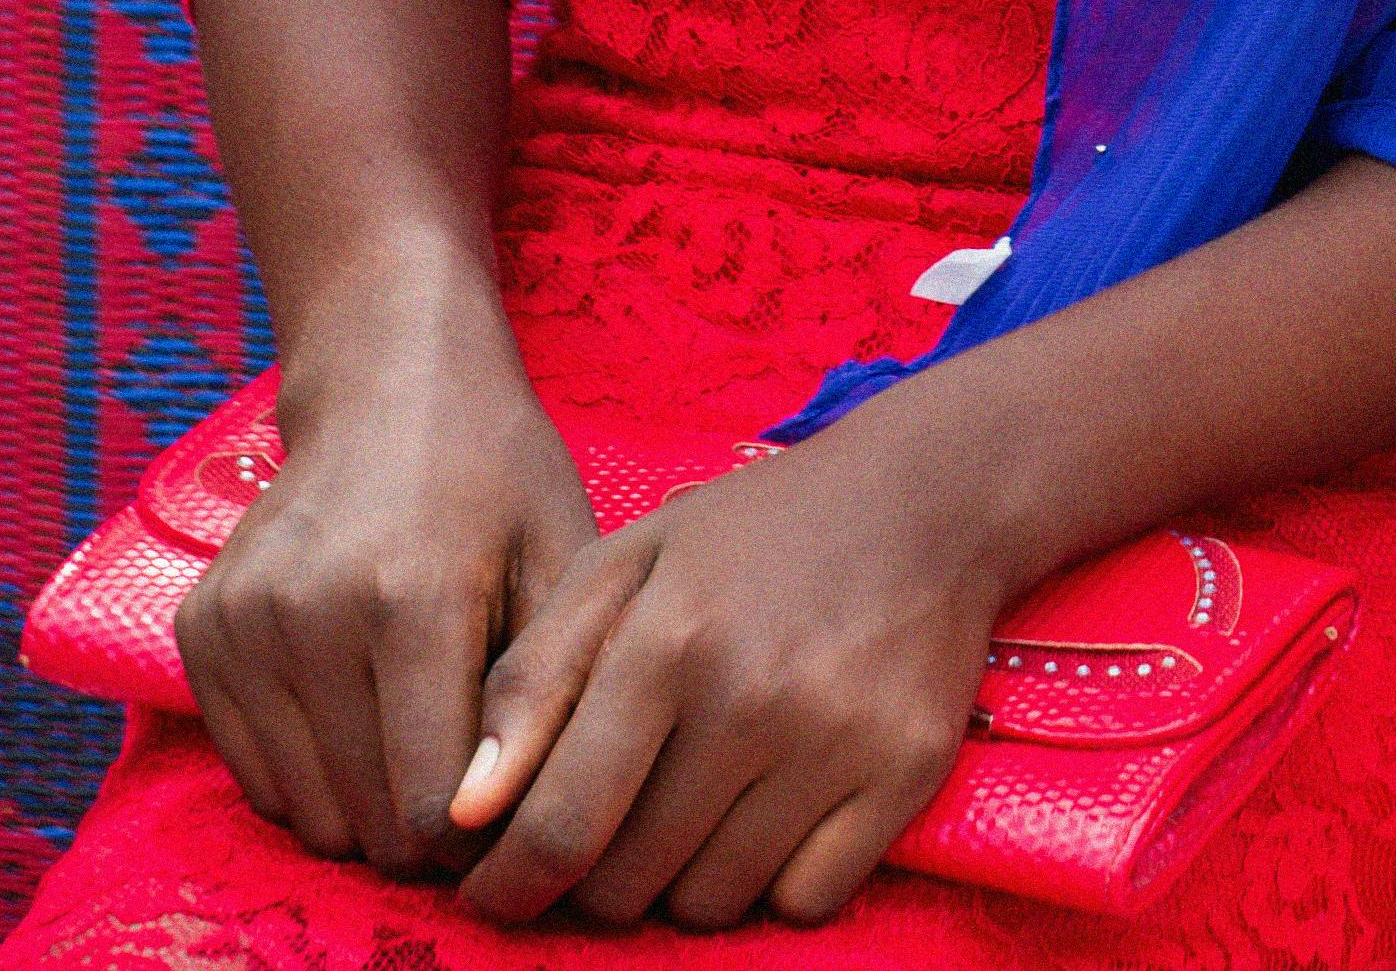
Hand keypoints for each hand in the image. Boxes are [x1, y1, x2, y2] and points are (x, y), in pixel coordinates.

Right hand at [177, 284, 592, 879]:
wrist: (389, 381)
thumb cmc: (496, 471)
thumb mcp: (561, 553)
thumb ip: (546, 690)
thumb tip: (504, 820)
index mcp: (414, 598)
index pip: (428, 804)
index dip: (474, 826)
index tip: (500, 789)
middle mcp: (310, 614)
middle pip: (360, 820)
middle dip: (417, 823)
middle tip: (459, 764)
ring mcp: (243, 621)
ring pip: (300, 810)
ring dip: (359, 802)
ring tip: (410, 730)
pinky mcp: (199, 630)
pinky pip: (250, 772)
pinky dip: (305, 769)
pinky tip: (354, 705)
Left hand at [445, 416, 1004, 931]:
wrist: (929, 493)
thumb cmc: (755, 533)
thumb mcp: (626, 563)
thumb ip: (532, 679)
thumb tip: (466, 813)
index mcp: (668, 641)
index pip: (558, 827)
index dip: (509, 885)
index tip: (495, 890)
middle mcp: (753, 698)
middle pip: (628, 883)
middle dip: (597, 876)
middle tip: (612, 827)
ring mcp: (838, 741)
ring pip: (713, 902)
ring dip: (685, 880)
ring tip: (696, 807)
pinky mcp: (907, 773)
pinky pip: (804, 902)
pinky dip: (776, 880)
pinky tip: (772, 813)